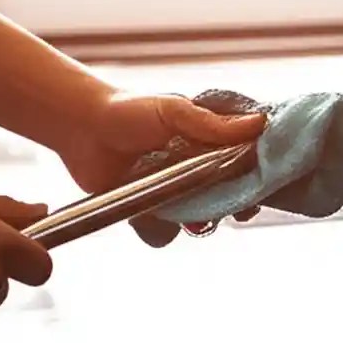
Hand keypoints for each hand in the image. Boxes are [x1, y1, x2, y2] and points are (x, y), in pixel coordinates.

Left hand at [58, 92, 265, 246]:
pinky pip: (166, 234)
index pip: (252, 164)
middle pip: (233, 197)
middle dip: (233, 207)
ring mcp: (178, 191)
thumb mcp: (174, 110)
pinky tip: (146, 214)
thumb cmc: (128, 109)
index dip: (261, 179)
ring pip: (202, 220)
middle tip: (233, 211)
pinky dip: (157, 230)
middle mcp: (201, 168)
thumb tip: (260, 123)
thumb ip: (215, 124)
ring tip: (183, 216)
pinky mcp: (153, 210)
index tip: (262, 188)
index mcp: (215, 141)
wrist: (80, 127)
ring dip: (195, 222)